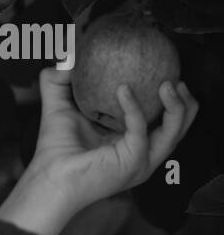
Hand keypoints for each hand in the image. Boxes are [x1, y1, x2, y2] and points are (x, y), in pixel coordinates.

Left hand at [24, 65, 197, 213]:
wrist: (49, 176)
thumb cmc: (56, 149)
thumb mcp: (59, 107)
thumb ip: (59, 81)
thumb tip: (67, 58)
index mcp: (133, 141)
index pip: (164, 119)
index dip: (170, 98)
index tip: (166, 72)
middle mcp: (143, 152)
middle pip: (179, 126)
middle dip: (185, 102)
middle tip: (175, 78)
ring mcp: (142, 160)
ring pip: (174, 130)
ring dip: (176, 105)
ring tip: (167, 83)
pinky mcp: (133, 162)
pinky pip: (140, 130)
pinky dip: (135, 108)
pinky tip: (123, 90)